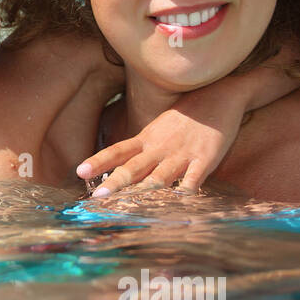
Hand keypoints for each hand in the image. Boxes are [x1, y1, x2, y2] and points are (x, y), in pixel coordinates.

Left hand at [76, 104, 233, 198]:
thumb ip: (142, 150)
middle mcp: (159, 148)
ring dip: (144, 190)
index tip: (80, 172)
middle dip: (115, 183)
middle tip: (97, 198)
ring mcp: (182, 154)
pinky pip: (193, 178)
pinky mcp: (205, 159)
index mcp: (146, 139)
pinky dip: (186, 191)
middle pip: (134, 167)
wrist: (219, 95)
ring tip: (129, 204)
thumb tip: (121, 171)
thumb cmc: (186, 117)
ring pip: (159, 176)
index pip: (118, 151)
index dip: (99, 161)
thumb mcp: (158, 129)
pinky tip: (179, 202)